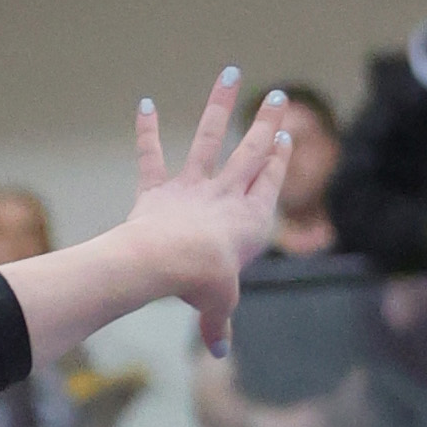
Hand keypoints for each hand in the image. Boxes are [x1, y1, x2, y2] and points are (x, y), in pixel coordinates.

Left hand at [125, 72, 290, 356]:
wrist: (170, 263)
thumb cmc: (203, 283)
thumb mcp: (219, 307)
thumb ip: (218, 325)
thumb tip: (219, 352)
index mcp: (251, 219)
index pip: (270, 182)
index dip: (278, 161)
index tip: (284, 139)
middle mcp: (227, 196)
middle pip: (251, 152)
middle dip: (265, 123)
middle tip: (277, 97)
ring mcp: (193, 188)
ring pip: (208, 138)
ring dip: (218, 105)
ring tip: (228, 73)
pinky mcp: (158, 190)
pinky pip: (149, 156)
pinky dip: (143, 130)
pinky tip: (142, 103)